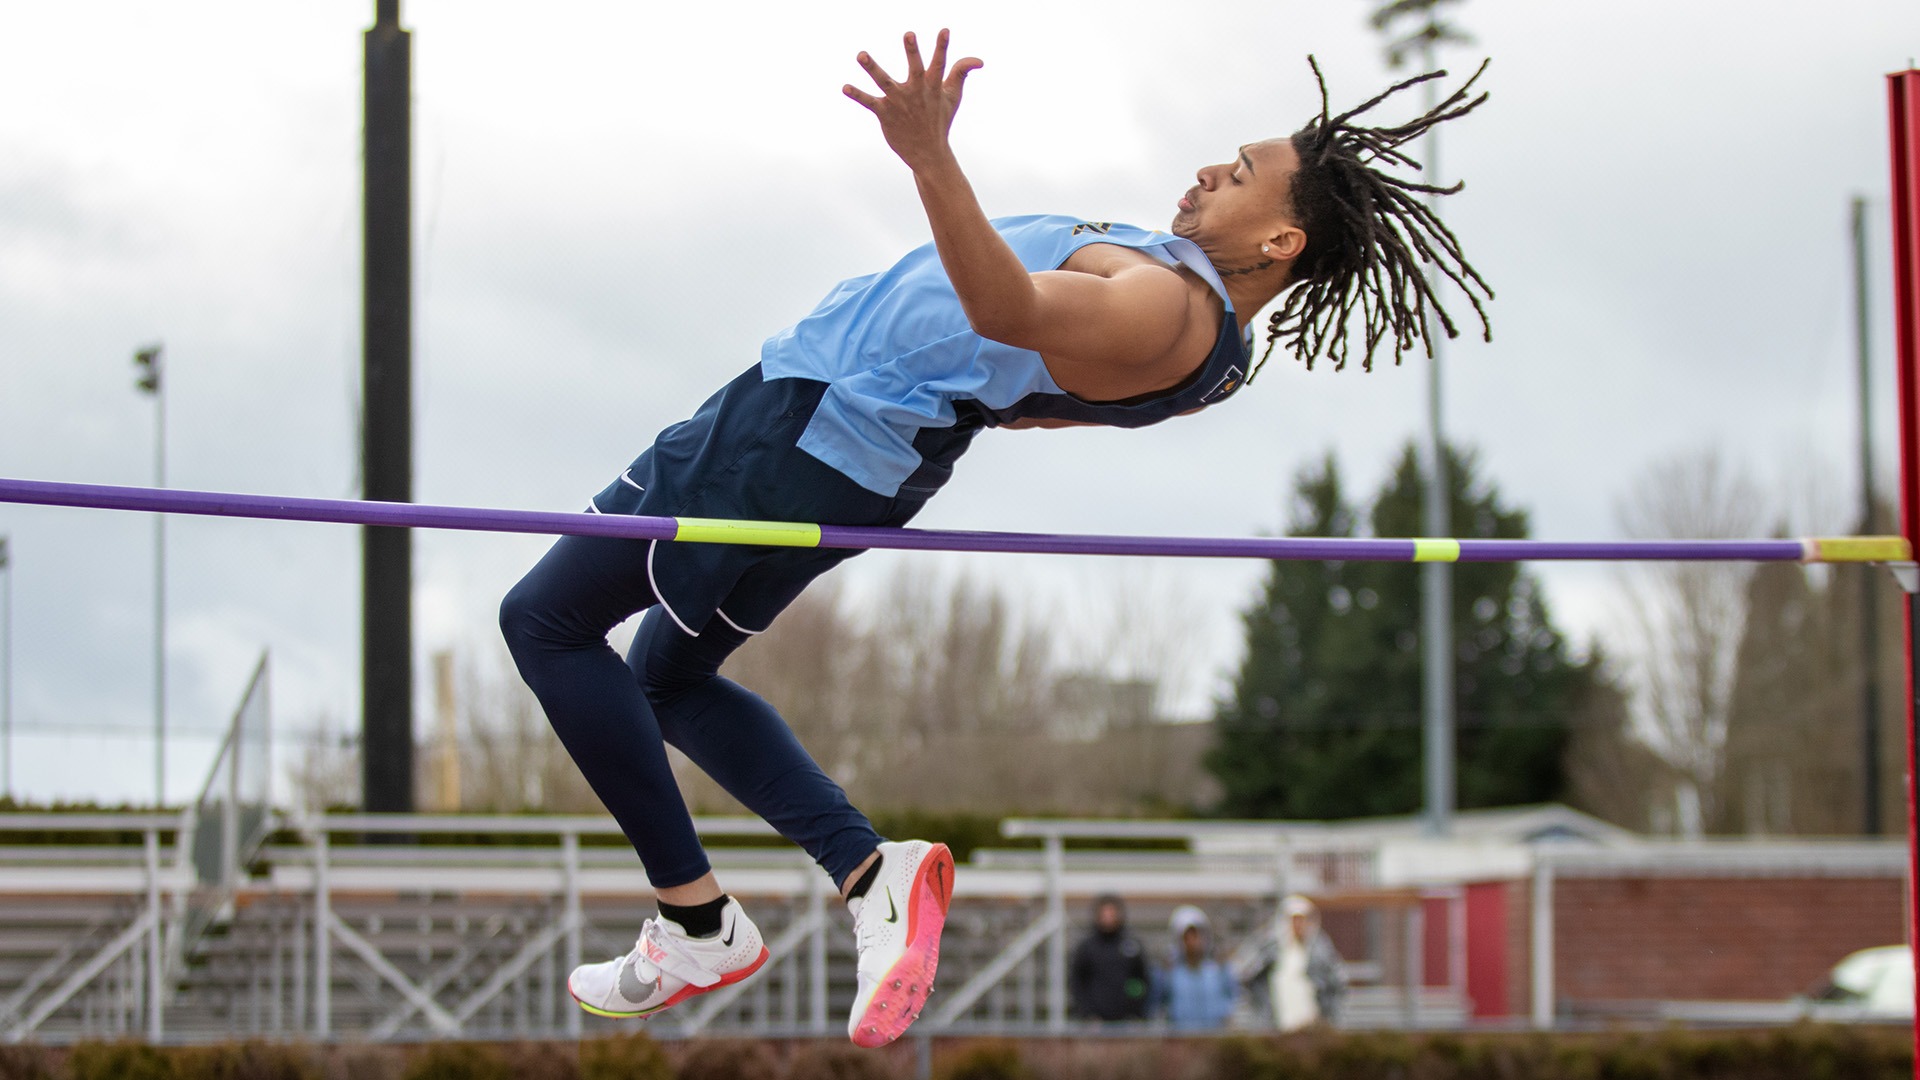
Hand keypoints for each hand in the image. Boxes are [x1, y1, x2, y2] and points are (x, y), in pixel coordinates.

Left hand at [843, 29, 982, 171]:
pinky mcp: (885, 113)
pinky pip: (869, 102)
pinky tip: (845, 87)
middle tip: (909, 34)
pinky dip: (857, 95)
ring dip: (872, 68)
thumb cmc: (940, 120)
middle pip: (915, 69)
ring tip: (861, 54)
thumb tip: (979, 60)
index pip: (940, 63)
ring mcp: (899, 102)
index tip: (944, 30)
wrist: (928, 152)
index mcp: (933, 86)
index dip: (942, 46)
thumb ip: (962, 73)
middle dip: (912, 51)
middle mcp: (916, 92)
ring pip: (885, 82)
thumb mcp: (953, 96)